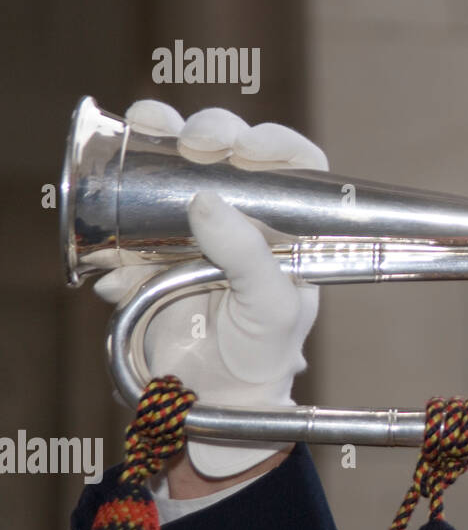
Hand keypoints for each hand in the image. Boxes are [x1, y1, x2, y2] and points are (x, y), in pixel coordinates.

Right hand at [92, 100, 327, 478]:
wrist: (210, 398)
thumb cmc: (262, 352)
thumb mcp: (272, 307)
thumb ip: (248, 256)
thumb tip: (208, 200)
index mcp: (290, 222)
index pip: (292, 161)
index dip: (273, 140)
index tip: (248, 147)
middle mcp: (245, 210)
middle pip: (229, 147)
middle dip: (209, 131)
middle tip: (194, 143)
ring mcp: (194, 221)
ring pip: (174, 161)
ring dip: (154, 147)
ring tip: (141, 154)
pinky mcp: (148, 242)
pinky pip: (124, 211)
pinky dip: (113, 225)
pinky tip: (124, 267)